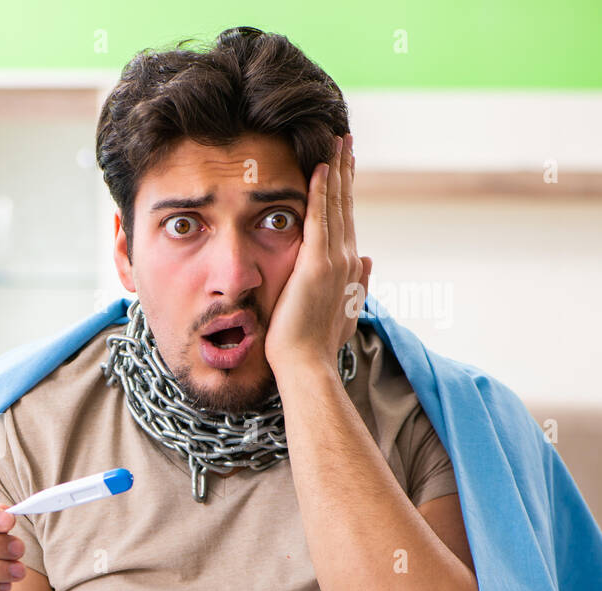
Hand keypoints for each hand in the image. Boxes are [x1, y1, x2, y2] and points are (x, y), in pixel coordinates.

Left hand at [264, 132, 373, 376]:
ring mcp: (335, 260)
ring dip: (336, 170)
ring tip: (336, 140)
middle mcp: (347, 259)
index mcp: (349, 268)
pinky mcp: (317, 264)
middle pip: (346, 204)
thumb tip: (370, 259)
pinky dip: (320, 192)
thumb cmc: (318, 345)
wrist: (308, 363)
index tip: (345, 164)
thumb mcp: (344, 311)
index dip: (346, 190)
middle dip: (345, 169)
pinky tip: (320, 167)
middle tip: (344, 138)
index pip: (347, 219)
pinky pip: (319, 219)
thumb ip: (358, 284)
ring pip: (336, 205)